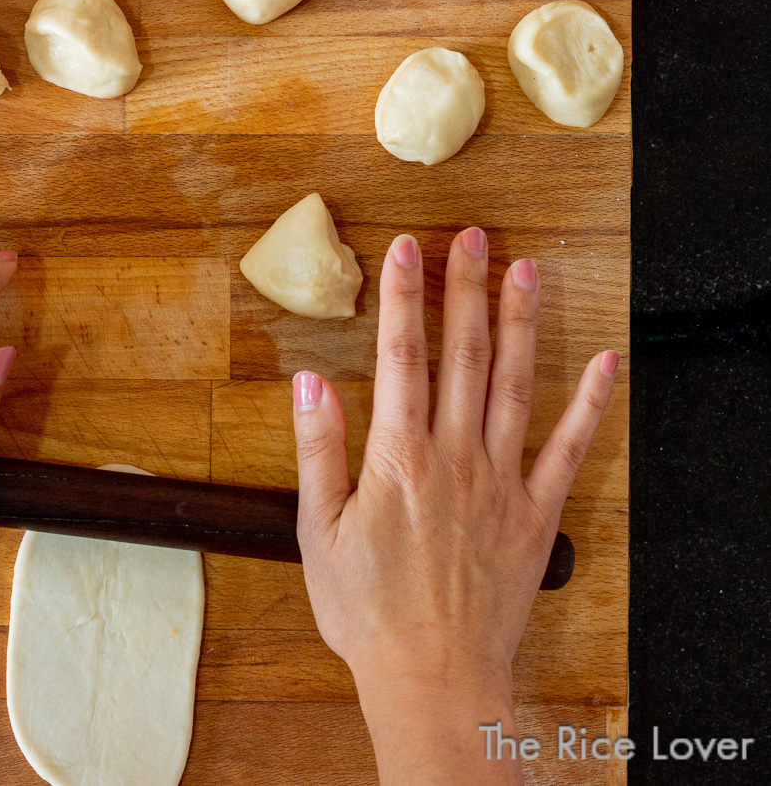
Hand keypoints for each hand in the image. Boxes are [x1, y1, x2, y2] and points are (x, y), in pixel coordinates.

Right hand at [291, 229, 616, 783]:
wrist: (432, 675)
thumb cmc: (366, 610)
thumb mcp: (318, 529)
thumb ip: (318, 449)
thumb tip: (309, 381)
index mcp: (396, 458)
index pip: (399, 357)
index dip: (401, 298)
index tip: (403, 250)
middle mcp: (454, 458)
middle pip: (463, 356)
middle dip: (464, 290)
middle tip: (471, 237)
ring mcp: (501, 482)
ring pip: (515, 385)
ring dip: (520, 323)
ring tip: (525, 271)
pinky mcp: (535, 513)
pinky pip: (568, 448)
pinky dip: (588, 403)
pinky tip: (602, 362)